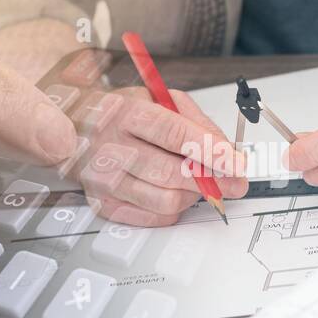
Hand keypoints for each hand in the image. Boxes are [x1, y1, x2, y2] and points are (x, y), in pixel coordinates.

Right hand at [74, 86, 246, 225]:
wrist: (80, 127)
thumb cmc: (124, 113)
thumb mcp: (160, 100)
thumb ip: (197, 121)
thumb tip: (227, 151)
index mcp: (126, 113)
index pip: (174, 134)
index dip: (210, 151)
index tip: (236, 163)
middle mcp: (111, 146)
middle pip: (172, 172)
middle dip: (212, 180)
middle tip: (234, 182)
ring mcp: (104, 179)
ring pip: (167, 200)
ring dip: (193, 194)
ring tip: (196, 182)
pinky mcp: (104, 204)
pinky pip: (155, 217)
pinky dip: (174, 209)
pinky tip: (173, 191)